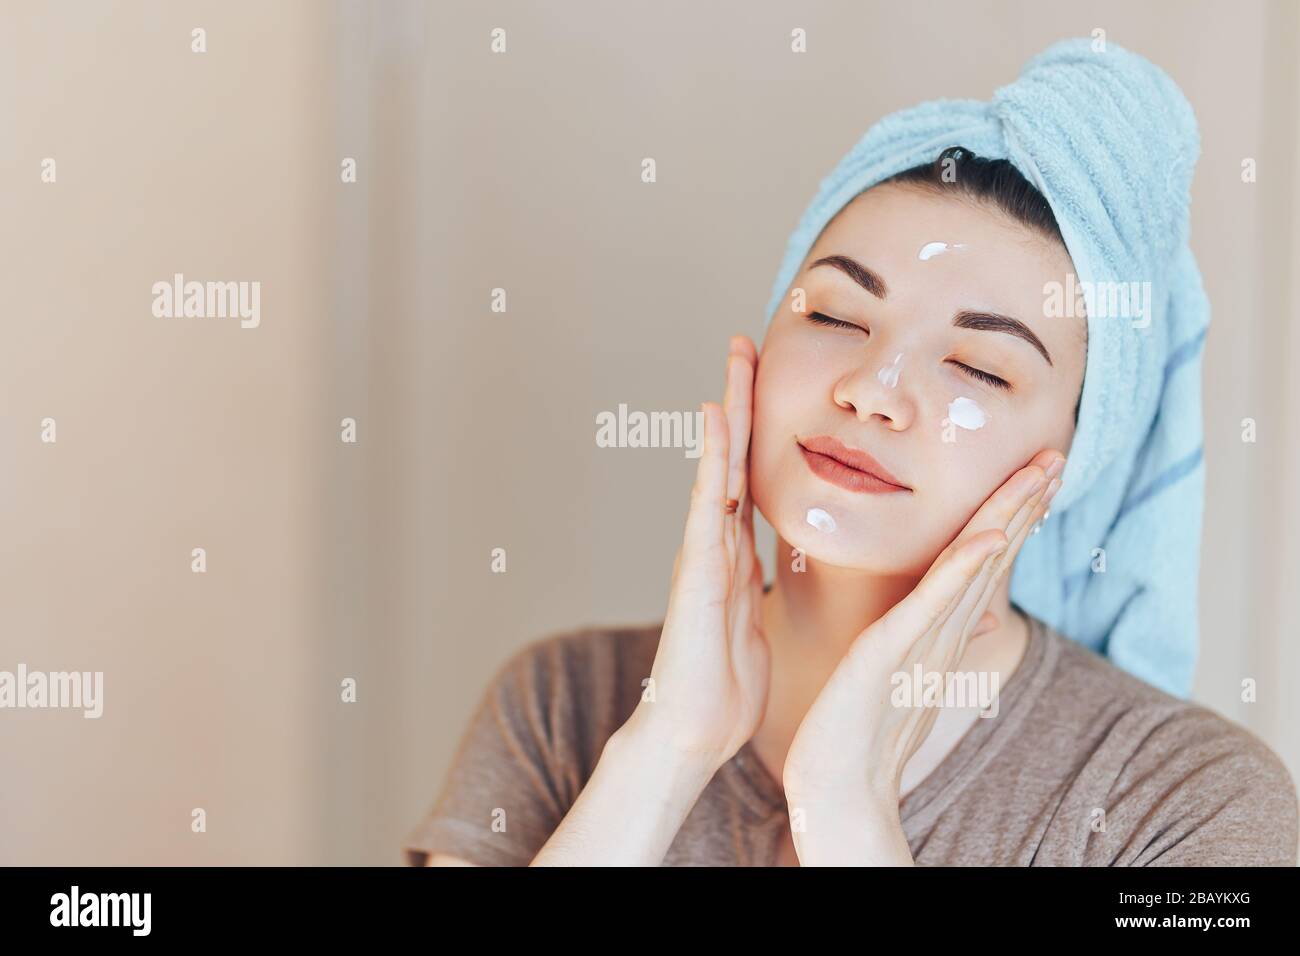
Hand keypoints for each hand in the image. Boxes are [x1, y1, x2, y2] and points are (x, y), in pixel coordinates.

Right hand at [625, 336, 770, 766]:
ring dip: (727, 411)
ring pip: (718, 467)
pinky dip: (711, 458)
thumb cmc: (723, 686)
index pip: (750, 477)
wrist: (692, 732)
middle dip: (740, 399)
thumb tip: (767, 559)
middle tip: (747, 342)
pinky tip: (715, 420)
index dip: (758, 429)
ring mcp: (702, 552)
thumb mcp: (754, 621)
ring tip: (734, 358)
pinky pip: (706, 503)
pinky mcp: (696, 570)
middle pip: (731, 457)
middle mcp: (715, 542)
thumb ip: (756, 583)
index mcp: (734, 554)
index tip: (770, 381)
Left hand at [782, 449, 1064, 814]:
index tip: (1034, 474)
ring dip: (1008, 517)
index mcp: (939, 632)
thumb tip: (951, 617)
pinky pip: (935, 603)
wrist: (839, 787)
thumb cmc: (858, 731)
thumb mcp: (896, 673)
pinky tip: (988, 536)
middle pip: (992, 555)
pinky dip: (963, 568)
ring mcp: (924, 641)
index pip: (982, 562)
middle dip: (1024, 503)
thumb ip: (923, 641)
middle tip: (1055, 455)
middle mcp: (943, 633)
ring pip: (976, 567)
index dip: (1010, 516)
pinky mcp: (895, 651)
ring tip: (1039, 474)